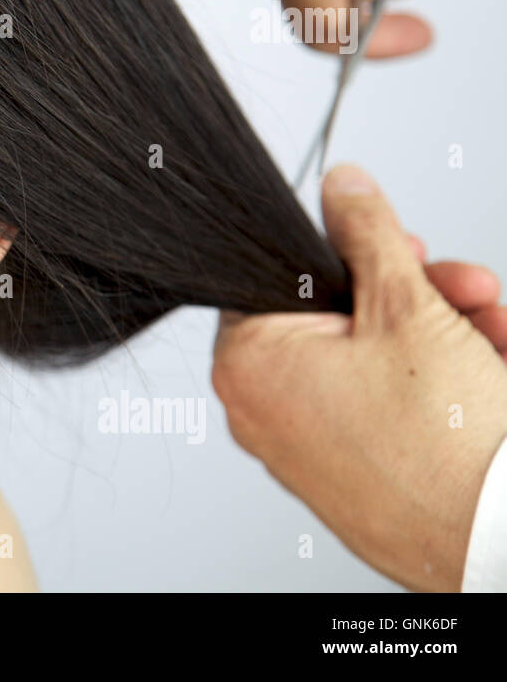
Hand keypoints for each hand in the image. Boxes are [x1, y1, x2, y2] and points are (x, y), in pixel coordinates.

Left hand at [212, 164, 506, 590]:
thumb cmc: (440, 445)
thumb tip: (343, 188)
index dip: (348, 252)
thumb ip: (366, 233)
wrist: (493, 541)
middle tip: (458, 287)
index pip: (278, 275)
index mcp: (247, 361)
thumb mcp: (404, 305)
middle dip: (414, 292)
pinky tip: (486, 368)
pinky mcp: (350, 473)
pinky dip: (437, 382)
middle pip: (336, 315)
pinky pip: (387, 406)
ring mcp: (303, 447)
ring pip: (371, 358)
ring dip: (440, 331)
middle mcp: (260, 409)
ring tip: (489, 333)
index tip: (394, 248)